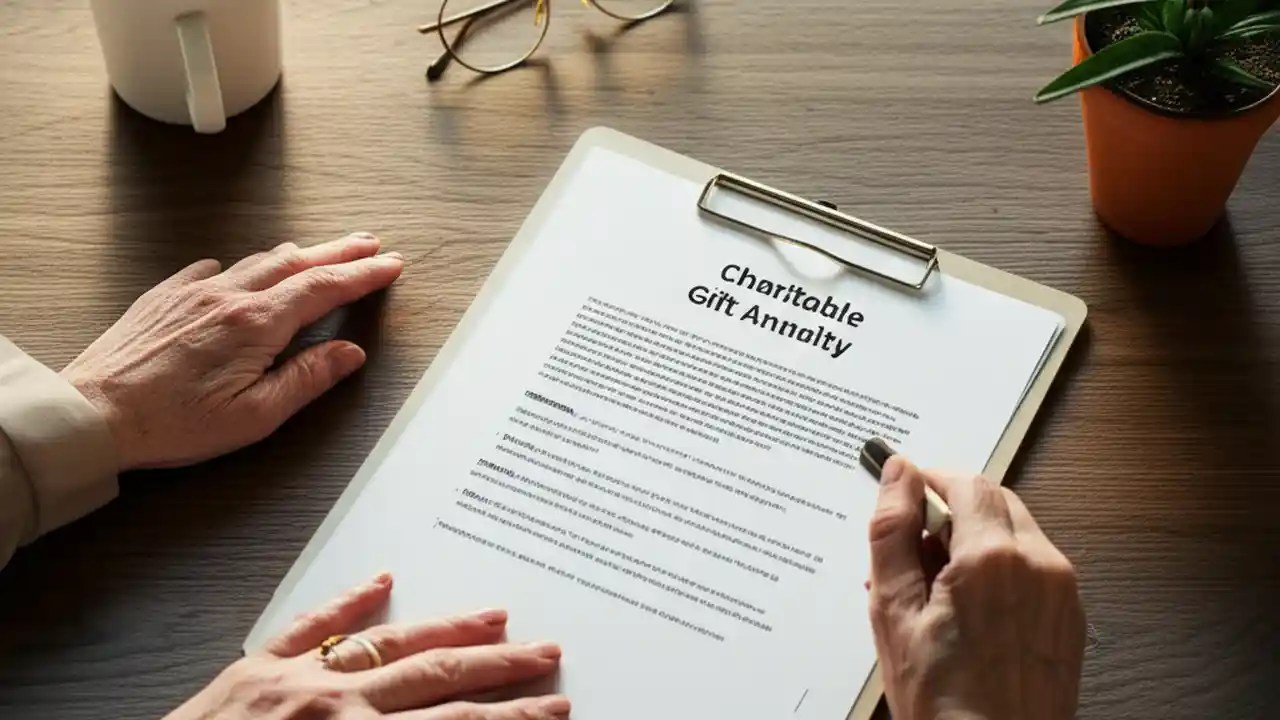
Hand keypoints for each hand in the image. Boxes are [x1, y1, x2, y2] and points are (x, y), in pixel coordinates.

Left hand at [61, 233, 402, 470]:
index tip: (390, 265)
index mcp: (257, 324)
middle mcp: (228, 295)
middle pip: (298, 263)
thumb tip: (349, 354)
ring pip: (259, 260)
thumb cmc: (170, 421)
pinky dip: (244, 265)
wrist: (93, 409)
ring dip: (299, 254)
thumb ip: (307, 380)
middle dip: (340, 251)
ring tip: (322, 251)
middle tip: (371, 243)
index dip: (363, 275)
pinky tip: (244, 270)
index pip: (325, 288)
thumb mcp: (254, 416)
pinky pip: (214, 268)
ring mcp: (194, 290)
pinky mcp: (166, 296)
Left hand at [166, 573, 569, 719]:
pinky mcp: (254, 670)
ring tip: (495, 616)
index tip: (556, 707)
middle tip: (546, 652)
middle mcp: (335, 708)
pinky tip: (381, 580)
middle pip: (438, 679)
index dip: (513, 718)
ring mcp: (295, 681)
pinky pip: (308, 625)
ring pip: (389, 644)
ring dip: (447, 630)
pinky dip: (346, 602)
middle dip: (500, 667)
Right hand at [868, 456, 1084, 719]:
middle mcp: (1040, 564)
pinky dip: (1001, 571)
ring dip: (976, 541)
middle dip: (953, 512)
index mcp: (992, 557)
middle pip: (995, 501)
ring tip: (936, 591)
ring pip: (1016, 533)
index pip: (966, 482)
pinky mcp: (1071, 617)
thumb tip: (897, 475)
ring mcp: (1063, 592)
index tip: (907, 493)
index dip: (931, 480)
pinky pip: (1034, 568)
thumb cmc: (943, 703)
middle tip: (914, 550)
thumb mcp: (894, 611)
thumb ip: (893, 532)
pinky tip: (968, 613)